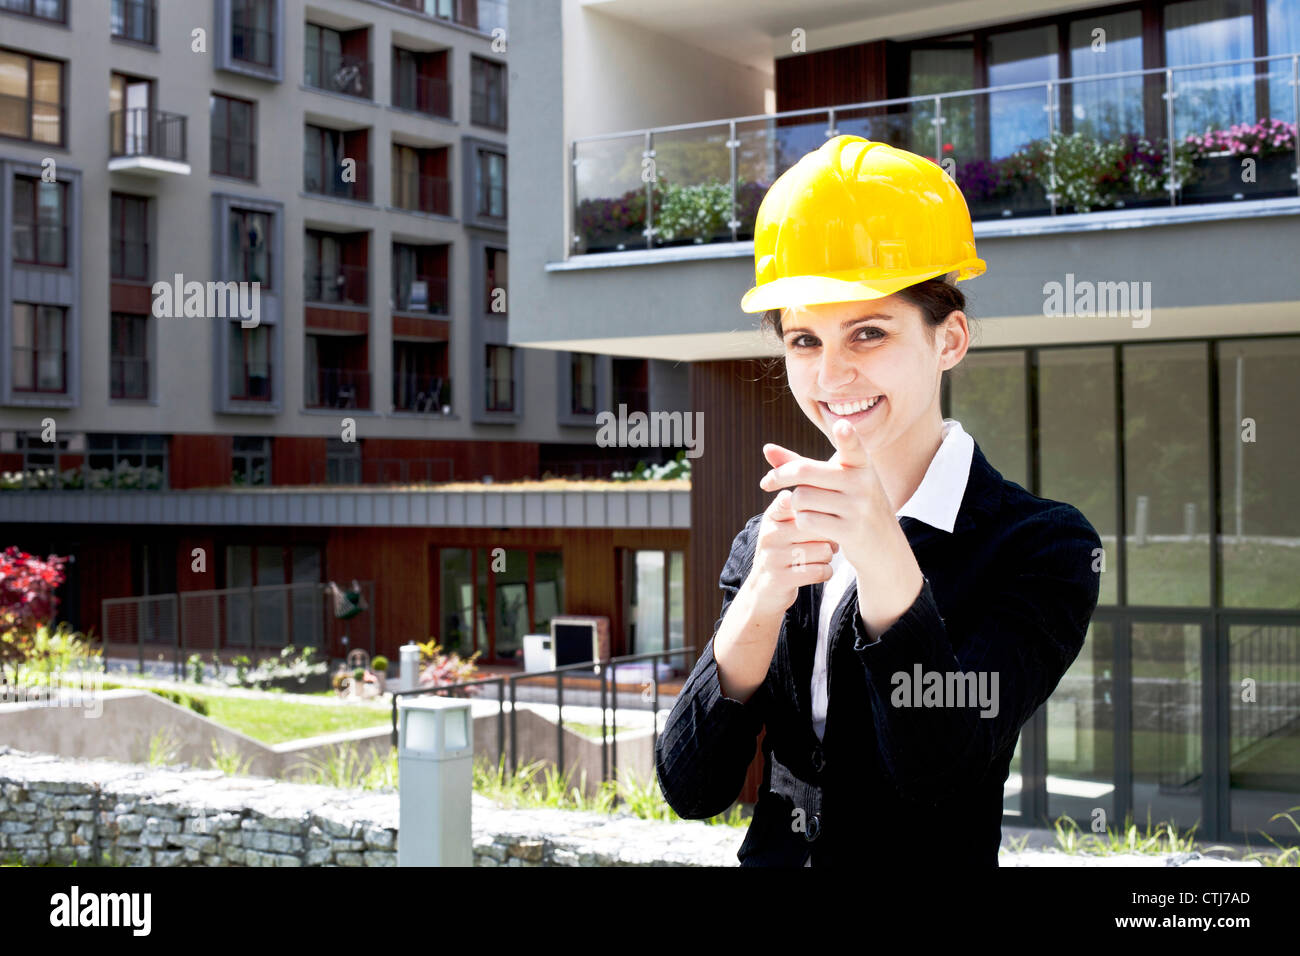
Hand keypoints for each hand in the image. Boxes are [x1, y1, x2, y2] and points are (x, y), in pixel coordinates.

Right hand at [742, 482, 838, 619]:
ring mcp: (773, 556)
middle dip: (829, 536)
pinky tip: (819, 571)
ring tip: (821, 556)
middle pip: (820, 526)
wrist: (763, 590)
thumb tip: (825, 475)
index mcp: (773, 515)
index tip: (824, 518)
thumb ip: (800, 499)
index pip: (803, 501)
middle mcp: (770, 533)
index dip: (821, 510)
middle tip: (828, 541)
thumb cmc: (784, 549)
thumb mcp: (784, 522)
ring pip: (823, 550)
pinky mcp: (781, 578)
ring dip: (828, 556)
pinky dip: (825, 572)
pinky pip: (819, 571)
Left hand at [758, 419, 894, 573]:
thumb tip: (767, 448)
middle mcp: (863, 483)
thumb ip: (802, 464)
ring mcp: (858, 507)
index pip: (854, 448)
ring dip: (795, 504)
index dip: (847, 437)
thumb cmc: (853, 506)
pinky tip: (811, 524)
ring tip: (807, 508)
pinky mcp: (850, 531)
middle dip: (780, 476)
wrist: (884, 547)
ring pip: (801, 497)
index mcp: (862, 465)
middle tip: (766, 482)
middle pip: (805, 471)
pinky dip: (801, 521)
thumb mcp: (836, 482)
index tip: (842, 425)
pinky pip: (806, 519)